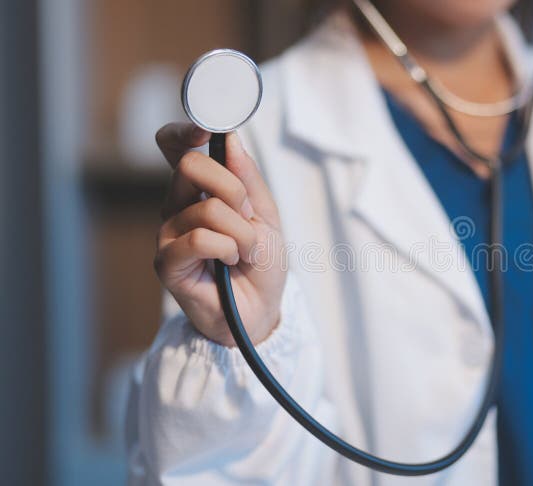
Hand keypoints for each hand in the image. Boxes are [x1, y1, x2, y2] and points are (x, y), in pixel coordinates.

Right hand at [154, 123, 285, 346]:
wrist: (261, 312)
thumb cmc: (261, 265)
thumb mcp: (266, 215)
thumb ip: (248, 178)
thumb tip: (231, 138)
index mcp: (198, 191)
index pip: (173, 148)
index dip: (183, 131)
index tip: (205, 130)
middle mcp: (176, 207)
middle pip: (190, 165)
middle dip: (233, 189)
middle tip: (247, 216)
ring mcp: (168, 234)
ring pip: (206, 207)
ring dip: (241, 232)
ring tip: (244, 252)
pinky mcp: (166, 262)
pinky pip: (199, 238)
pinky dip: (228, 248)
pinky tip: (230, 263)